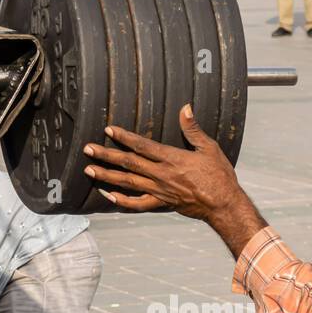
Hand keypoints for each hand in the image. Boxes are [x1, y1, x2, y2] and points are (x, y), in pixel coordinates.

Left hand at [82, 105, 266, 258]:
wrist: (223, 205)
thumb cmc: (219, 176)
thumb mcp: (209, 148)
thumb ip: (193, 129)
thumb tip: (185, 108)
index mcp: (172, 159)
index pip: (142, 146)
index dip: (124, 137)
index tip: (108, 130)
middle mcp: (161, 175)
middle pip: (128, 163)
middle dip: (106, 155)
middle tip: (88, 149)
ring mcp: (159, 191)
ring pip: (128, 183)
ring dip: (107, 176)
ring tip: (89, 170)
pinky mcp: (161, 203)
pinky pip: (137, 204)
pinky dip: (121, 201)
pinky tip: (108, 195)